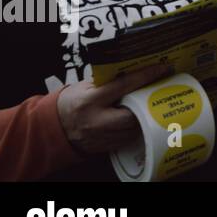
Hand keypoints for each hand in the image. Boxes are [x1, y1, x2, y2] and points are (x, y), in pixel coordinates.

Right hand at [56, 63, 171, 155]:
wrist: (55, 126)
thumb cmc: (73, 101)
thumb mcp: (87, 86)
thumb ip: (109, 80)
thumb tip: (137, 70)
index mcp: (90, 100)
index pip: (123, 85)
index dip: (145, 76)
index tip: (162, 69)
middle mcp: (95, 120)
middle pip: (132, 113)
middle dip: (147, 103)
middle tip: (159, 91)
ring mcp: (99, 136)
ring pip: (132, 129)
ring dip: (145, 117)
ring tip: (153, 105)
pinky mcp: (103, 147)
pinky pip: (127, 139)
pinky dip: (136, 129)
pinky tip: (142, 119)